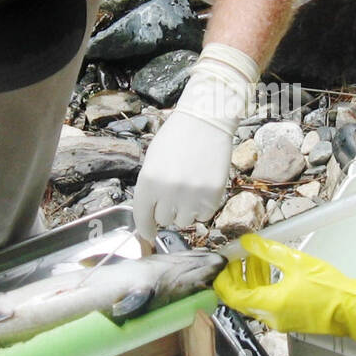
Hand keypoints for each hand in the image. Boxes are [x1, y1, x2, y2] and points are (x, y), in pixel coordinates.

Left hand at [131, 42, 257, 240]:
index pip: (143, 218)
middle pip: (165, 220)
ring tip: (189, 190)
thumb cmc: (176, 138)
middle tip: (174, 195)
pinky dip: (202, 208)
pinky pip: (204, 216)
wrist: (206, 122)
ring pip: (185, 221)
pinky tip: (201, 189)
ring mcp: (192, 195)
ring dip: (185, 211)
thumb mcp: (152, 161)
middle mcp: (168, 192)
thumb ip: (149, 189)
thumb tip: (150, 214)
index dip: (146, 229)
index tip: (149, 234)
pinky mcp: (213, 196)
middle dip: (167, 211)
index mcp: (148, 181)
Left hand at [214, 234, 355, 355]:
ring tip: (255, 256)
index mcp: (268, 304)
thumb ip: (268, 251)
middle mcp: (270, 317)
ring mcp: (280, 320)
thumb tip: (248, 241)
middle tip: (237, 257)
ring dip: (251, 279)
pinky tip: (272, 268)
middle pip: (241, 298)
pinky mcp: (290, 319)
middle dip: (236, 276)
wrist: (353, 307)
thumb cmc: (329, 288)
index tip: (222, 263)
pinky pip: (269, 302)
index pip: (231, 296)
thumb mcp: (296, 262)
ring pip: (255, 300)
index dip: (222, 279)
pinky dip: (264, 285)